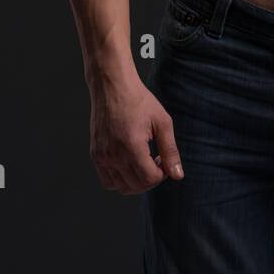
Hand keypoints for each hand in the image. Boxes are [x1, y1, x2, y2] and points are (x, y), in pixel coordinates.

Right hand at [89, 76, 183, 195]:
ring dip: (137, 181)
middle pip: (137, 186)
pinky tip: (129, 164)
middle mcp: (114, 154)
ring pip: (122, 187)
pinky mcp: (96, 154)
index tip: (163, 159)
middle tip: (156, 160)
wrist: (113, 86)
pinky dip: (120, 180)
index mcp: (132, 146)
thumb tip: (178, 175)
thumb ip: (170, 150)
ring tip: (143, 161)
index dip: (162, 174)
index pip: (150, 179)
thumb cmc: (139, 100)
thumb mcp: (162, 122)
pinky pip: (108, 181)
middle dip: (151, 178)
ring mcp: (102, 156)